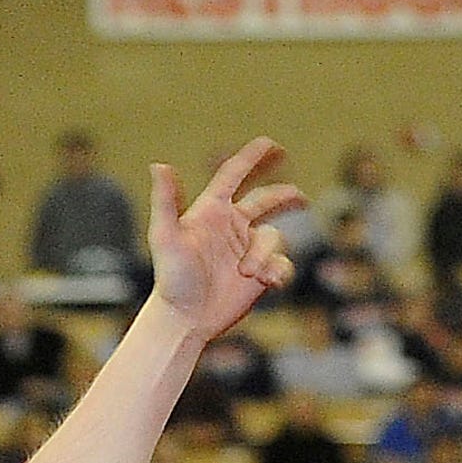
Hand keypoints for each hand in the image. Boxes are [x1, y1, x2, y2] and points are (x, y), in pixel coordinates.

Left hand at [147, 139, 305, 341]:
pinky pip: (282, 264)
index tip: (271, 144)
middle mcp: (232, 226)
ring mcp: (247, 250)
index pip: (234, 175)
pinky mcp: (260, 274)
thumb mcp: (165, 236)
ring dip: (265, 254)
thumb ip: (165, 200)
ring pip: (274, 237)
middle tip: (302, 199)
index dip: (252, 157)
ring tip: (248, 273)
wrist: (186, 318)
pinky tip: (266, 282)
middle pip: (265, 199)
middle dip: (285, 196)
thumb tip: (159, 165)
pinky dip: (278, 270)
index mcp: (212, 211)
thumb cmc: (172, 278)